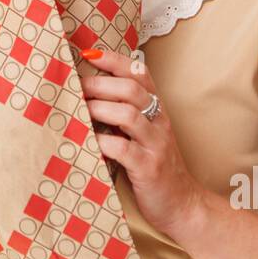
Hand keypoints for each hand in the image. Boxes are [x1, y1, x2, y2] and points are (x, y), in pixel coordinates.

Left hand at [80, 49, 204, 238]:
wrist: (182, 204)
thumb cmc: (153, 165)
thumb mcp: (144, 134)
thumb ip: (125, 113)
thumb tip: (88, 93)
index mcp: (156, 110)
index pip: (140, 73)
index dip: (115, 60)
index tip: (89, 54)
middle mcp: (159, 122)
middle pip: (131, 90)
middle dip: (100, 84)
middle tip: (76, 86)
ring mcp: (155, 145)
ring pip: (129, 115)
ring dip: (99, 109)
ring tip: (79, 110)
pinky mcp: (148, 168)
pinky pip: (123, 149)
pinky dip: (102, 142)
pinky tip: (88, 142)